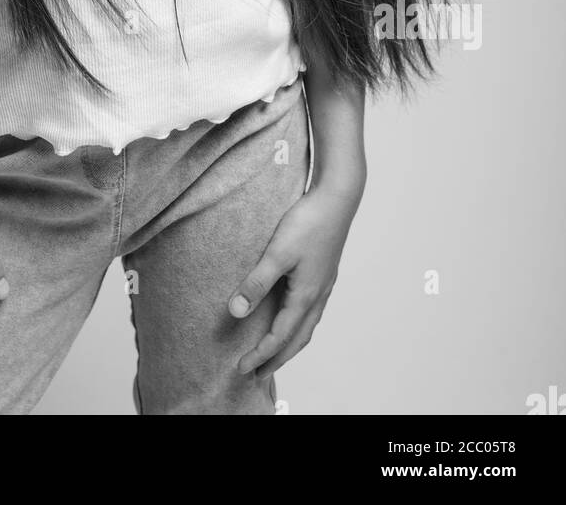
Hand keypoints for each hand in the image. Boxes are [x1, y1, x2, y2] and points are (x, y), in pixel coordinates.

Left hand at [228, 180, 363, 377]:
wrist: (337, 199)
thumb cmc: (309, 222)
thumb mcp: (277, 254)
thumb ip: (256, 283)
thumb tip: (236, 312)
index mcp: (306, 296)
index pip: (279, 337)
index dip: (260, 355)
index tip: (241, 369)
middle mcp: (317, 297)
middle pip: (296, 340)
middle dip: (276, 359)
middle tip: (256, 374)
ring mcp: (323, 286)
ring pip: (306, 328)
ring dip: (288, 345)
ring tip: (272, 353)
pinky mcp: (323, 275)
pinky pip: (310, 313)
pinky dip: (297, 326)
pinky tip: (290, 317)